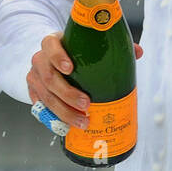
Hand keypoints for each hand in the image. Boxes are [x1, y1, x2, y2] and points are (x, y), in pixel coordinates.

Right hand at [27, 32, 143, 131]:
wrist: (51, 60)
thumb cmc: (74, 52)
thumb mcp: (87, 45)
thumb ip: (111, 46)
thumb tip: (137, 52)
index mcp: (52, 43)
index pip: (49, 46)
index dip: (57, 57)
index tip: (70, 68)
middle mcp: (39, 60)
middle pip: (48, 78)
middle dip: (68, 94)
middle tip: (86, 104)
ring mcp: (34, 77)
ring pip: (46, 97)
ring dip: (64, 112)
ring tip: (82, 121)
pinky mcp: (33, 92)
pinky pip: (41, 108)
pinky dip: (55, 118)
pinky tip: (69, 126)